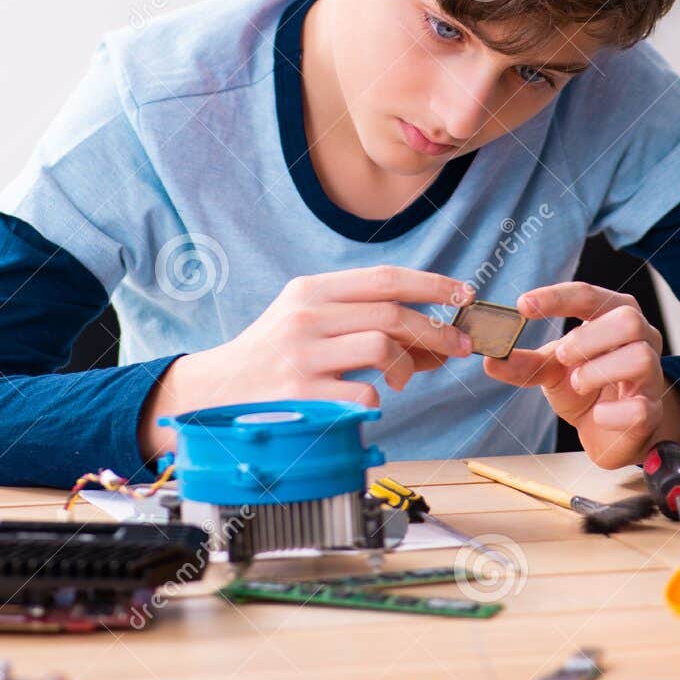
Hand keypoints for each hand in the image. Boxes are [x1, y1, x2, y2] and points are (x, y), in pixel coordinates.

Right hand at [139, 266, 474, 457]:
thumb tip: (432, 332)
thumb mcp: (304, 318)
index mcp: (309, 290)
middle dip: (436, 330)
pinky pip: (364, 396)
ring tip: (401, 378)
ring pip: (382, 347)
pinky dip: (378, 401)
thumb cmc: (272, 356)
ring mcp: (302, 357)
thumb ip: (358, 316)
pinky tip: (367, 402)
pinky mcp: (303, 397)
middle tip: (458, 347)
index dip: (432, 283)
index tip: (464, 293)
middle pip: (392, 313)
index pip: (383, 277)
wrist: (215, 393)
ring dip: (407, 366)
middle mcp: (305, 317)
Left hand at [482, 282, 679, 468]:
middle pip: (627, 319)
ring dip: (597, 371)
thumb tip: (491, 360)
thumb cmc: (585, 389)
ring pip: (639, 358)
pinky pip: (639, 407)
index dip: (556, 297)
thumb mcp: (551, 371)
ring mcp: (651, 375)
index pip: (589, 295)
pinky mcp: (651, 411)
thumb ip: (524, 364)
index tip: (522, 305)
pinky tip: (597, 414)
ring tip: (578, 384)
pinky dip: (610, 412)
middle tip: (561, 355)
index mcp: (614, 317)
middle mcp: (642, 339)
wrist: (609, 432)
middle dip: (587, 337)